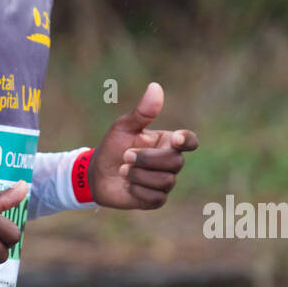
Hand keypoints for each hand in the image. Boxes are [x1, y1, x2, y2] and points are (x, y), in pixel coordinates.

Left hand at [88, 82, 197, 209]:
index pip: (190, 141)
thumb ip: (142, 112)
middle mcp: (170, 162)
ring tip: (123, 170)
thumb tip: (155, 87)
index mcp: (167, 142)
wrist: (97, 174)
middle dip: (147, 159)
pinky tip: (127, 185)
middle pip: (176, 162)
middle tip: (125, 156)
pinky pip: (156, 197)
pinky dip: (137, 190)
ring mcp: (165, 182)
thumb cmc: (112, 146)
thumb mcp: (123, 126)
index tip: (174, 139)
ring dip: (139, 175)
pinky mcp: (156, 199)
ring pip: (166, 181)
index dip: (186, 141)